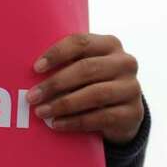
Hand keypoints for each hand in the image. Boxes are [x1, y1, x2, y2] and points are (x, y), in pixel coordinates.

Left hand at [27, 33, 143, 144]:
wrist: (124, 113)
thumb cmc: (94, 84)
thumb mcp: (85, 69)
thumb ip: (67, 64)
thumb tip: (32, 74)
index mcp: (110, 44)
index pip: (80, 42)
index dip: (57, 53)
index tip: (36, 67)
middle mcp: (125, 62)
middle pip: (87, 69)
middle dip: (56, 83)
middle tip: (32, 96)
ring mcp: (132, 87)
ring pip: (95, 94)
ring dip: (64, 104)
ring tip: (41, 112)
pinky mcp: (133, 112)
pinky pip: (101, 117)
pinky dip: (75, 121)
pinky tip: (57, 124)